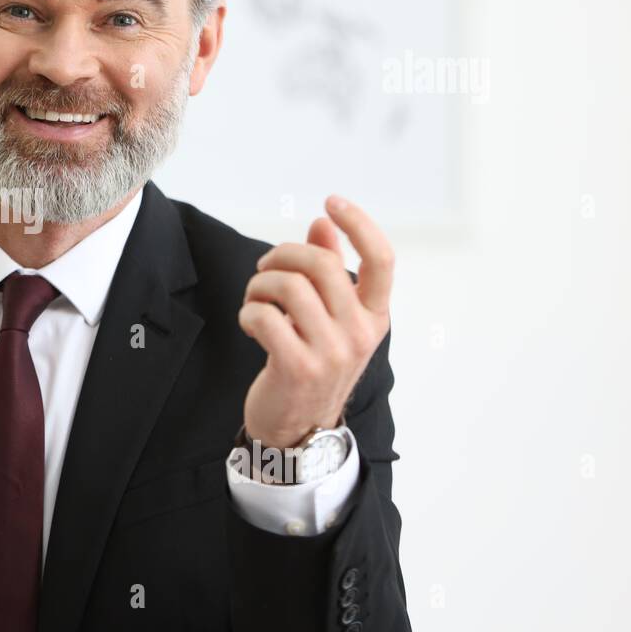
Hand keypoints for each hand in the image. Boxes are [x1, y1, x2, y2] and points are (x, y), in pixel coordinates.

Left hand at [237, 195, 393, 448]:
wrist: (298, 430)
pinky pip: (265, 316)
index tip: (331, 202)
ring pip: (289, 287)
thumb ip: (328, 272)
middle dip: (283, 255)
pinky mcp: (297, 367)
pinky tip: (250, 323)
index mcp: (374, 316)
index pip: (382, 259)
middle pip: (322, 264)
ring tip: (254, 299)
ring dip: (260, 285)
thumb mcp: (330, 320)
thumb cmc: (310, 365)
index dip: (359, 223)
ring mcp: (331, 353)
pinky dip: (249, 312)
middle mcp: (359, 333)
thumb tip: (321, 224)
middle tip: (265, 268)